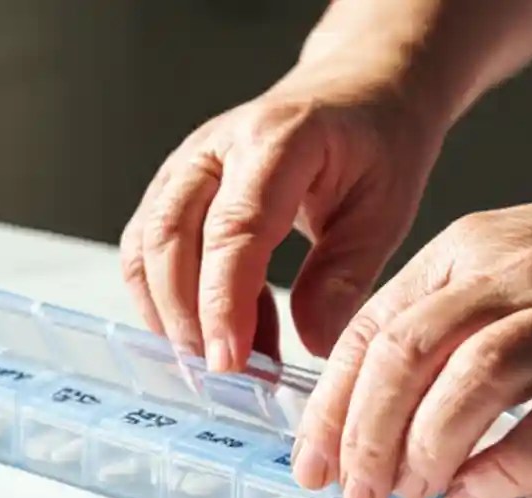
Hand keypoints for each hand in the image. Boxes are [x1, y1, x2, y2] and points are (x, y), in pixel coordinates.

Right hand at [119, 57, 445, 367]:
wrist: (359, 90)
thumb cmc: (377, 143)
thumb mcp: (386, 209)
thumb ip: (345, 276)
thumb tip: (312, 345)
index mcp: (277, 140)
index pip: (233, 229)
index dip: (224, 301)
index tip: (230, 360)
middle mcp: (216, 146)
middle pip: (170, 236)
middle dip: (186, 315)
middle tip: (221, 373)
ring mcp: (186, 163)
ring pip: (147, 245)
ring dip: (169, 311)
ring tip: (215, 358)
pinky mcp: (173, 186)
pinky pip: (146, 247)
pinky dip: (163, 296)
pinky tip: (204, 329)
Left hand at [293, 176, 531, 497]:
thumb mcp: (494, 270)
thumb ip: (434, 326)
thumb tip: (365, 412)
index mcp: (459, 254)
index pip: (369, 330)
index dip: (331, 404)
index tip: (310, 460)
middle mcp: (506, 275)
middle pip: (406, 353)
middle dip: (365, 433)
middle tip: (357, 490)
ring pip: (473, 376)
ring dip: (427, 446)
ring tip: (411, 492)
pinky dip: (510, 463)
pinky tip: (476, 493)